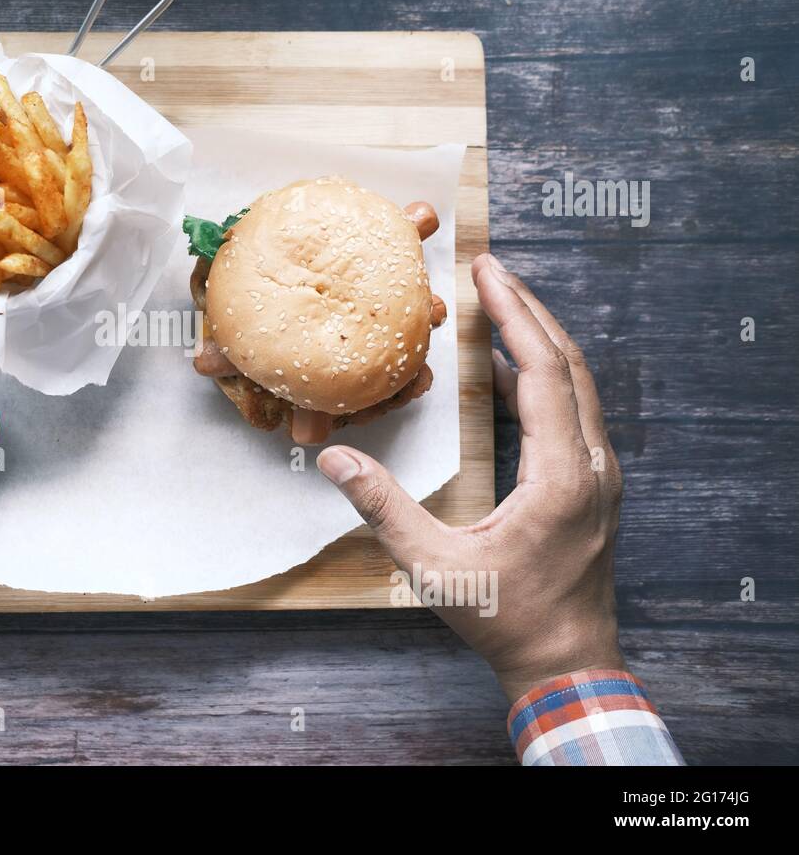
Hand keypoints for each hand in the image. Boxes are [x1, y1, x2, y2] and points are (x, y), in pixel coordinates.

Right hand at [317, 253, 624, 702]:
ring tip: (503, 304)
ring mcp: (600, 476)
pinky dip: (550, 372)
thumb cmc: (505, 620)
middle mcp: (592, 466)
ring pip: (581, 384)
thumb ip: (383, 511)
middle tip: (491, 271)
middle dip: (529, 311)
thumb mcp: (435, 568)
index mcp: (561, 476)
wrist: (565, 664)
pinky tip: (521, 367)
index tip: (488, 273)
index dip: (514, 316)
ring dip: (542, 338)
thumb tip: (333, 460)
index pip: (544, 372)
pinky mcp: (595, 486)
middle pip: (570, 364)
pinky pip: (578, 409)